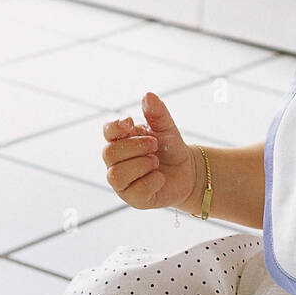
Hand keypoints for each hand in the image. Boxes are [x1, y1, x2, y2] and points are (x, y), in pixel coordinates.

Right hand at [102, 91, 197, 210]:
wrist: (188, 172)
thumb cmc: (171, 149)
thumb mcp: (167, 128)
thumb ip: (157, 113)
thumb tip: (148, 95)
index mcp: (120, 142)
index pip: (107, 132)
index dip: (115, 128)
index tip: (131, 123)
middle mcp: (116, 163)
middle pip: (109, 153)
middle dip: (134, 147)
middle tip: (155, 144)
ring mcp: (122, 182)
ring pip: (116, 175)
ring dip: (140, 164)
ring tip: (155, 161)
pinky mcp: (134, 199)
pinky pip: (134, 191)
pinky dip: (151, 181)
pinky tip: (160, 177)